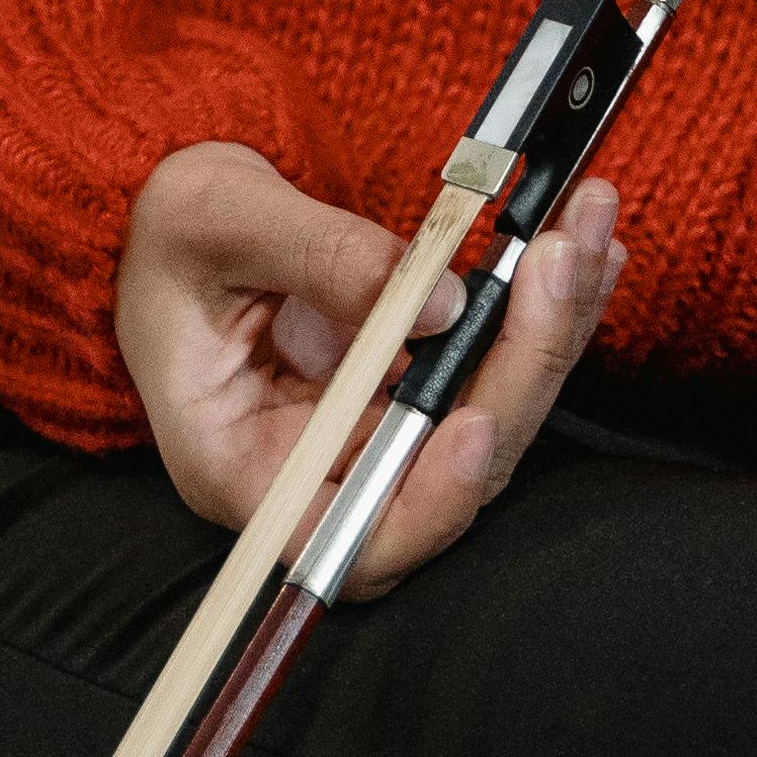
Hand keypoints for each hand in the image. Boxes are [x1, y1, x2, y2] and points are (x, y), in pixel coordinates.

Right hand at [114, 140, 619, 597]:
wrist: (182, 222)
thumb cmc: (171, 233)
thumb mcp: (215, 219)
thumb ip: (322, 254)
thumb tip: (439, 297)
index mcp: (239, 464)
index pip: (341, 537)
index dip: (419, 505)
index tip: (467, 427)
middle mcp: (318, 472)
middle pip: (444, 476)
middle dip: (520, 370)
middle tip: (560, 261)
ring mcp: (375, 435)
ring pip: (488, 424)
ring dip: (551, 330)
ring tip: (586, 232)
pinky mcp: (415, 392)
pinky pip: (495, 373)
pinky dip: (543, 312)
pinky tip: (582, 249)